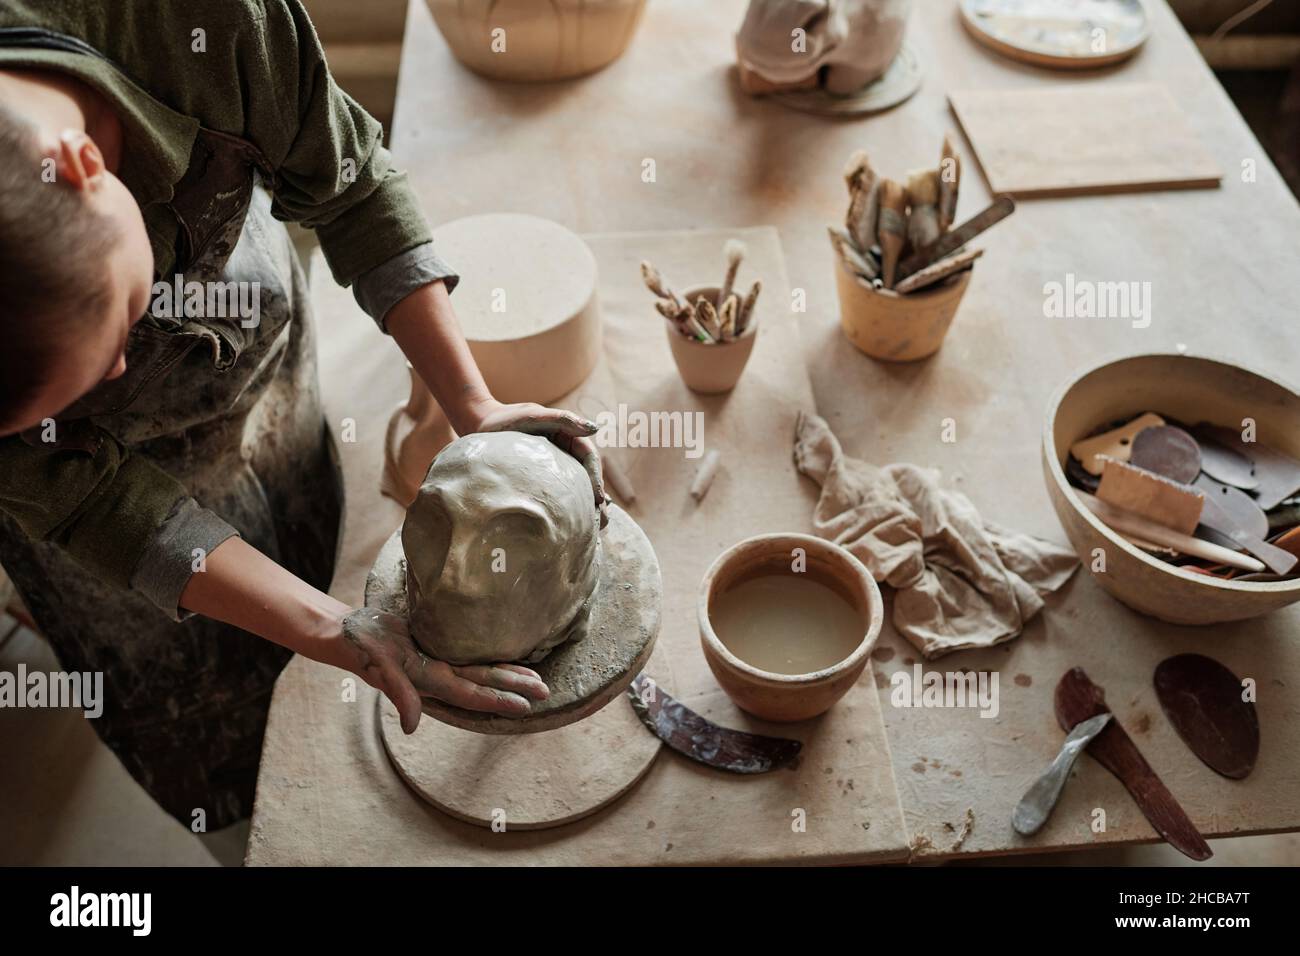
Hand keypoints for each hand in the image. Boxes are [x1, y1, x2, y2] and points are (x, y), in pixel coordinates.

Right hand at [340, 607, 549, 733]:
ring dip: (508, 676)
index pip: (471, 693)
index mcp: (428, 681)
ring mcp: (437, 662)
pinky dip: (490, 658)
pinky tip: (506, 657)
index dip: (498, 699)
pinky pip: (468, 655)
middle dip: (514, 688)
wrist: (346, 633)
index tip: (525, 706)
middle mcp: (438, 674)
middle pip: (483, 682)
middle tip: (546, 692)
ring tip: (536, 680)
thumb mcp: (377, 668)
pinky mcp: (434, 647)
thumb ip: (397, 694)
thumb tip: (412, 728)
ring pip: (480, 670)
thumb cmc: (359, 649)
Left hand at [466, 399, 609, 526]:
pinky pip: (559, 493)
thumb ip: (564, 420)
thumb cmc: (506, 419)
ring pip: (576, 487)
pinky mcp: (540, 478)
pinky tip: (570, 526)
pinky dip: (568, 508)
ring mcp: (553, 466)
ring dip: (585, 507)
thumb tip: (595, 428)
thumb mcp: (535, 417)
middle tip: (602, 521)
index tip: (598, 499)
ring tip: (593, 529)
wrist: (479, 425)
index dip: (596, 478)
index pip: (590, 458)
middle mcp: (564, 452)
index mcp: (568, 436)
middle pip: (587, 476)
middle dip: (596, 498)